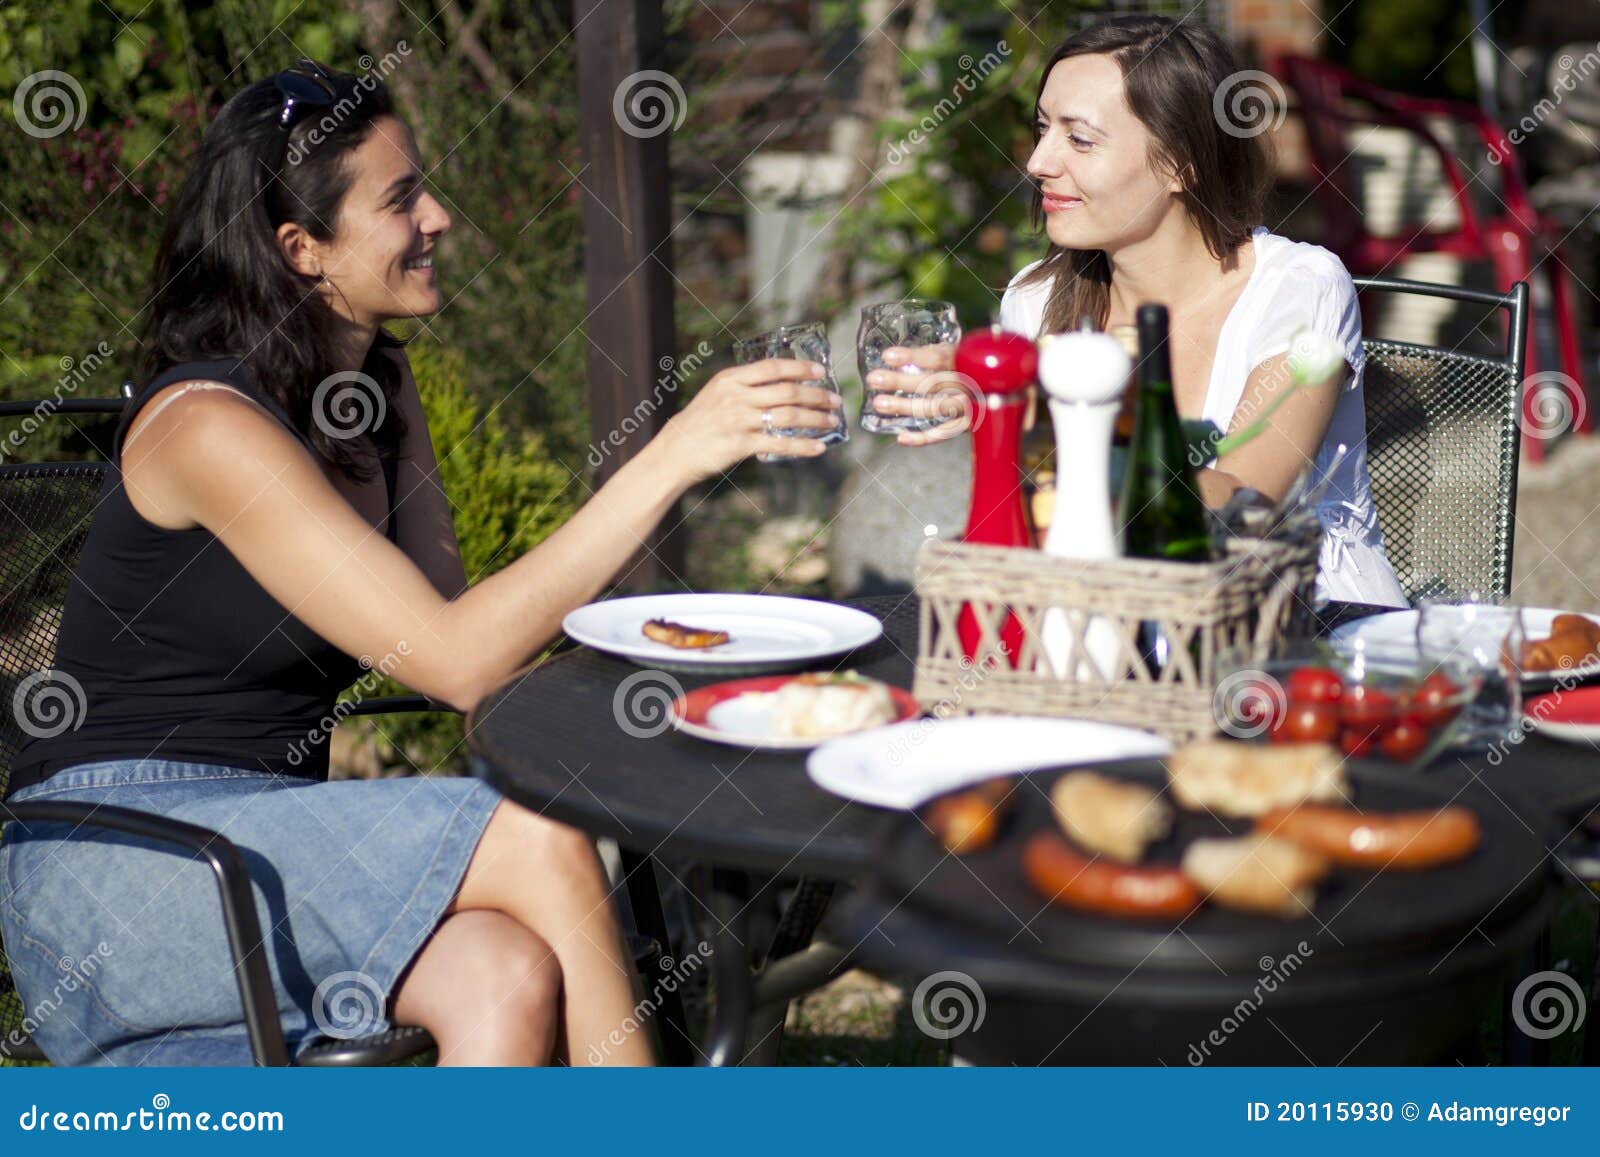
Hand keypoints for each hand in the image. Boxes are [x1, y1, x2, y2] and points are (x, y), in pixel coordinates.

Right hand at [653, 358, 841, 483]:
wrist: (675, 451)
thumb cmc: (698, 423)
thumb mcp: (717, 394)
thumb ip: (744, 387)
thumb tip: (781, 386)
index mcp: (730, 379)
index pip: (773, 367)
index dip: (801, 368)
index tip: (821, 372)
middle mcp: (736, 396)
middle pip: (787, 391)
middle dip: (816, 396)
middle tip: (835, 400)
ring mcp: (738, 420)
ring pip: (788, 416)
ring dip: (815, 419)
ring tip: (831, 422)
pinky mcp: (740, 445)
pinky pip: (780, 444)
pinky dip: (803, 446)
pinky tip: (819, 447)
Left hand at [864, 344, 970, 446]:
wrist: (1000, 391)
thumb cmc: (969, 369)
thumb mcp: (956, 354)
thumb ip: (932, 355)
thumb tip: (896, 357)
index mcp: (965, 361)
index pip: (938, 358)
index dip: (912, 357)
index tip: (887, 356)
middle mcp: (968, 383)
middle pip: (932, 383)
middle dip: (900, 382)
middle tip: (874, 379)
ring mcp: (968, 406)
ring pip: (934, 408)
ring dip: (905, 407)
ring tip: (879, 404)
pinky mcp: (967, 426)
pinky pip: (943, 434)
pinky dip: (922, 438)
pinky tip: (901, 437)